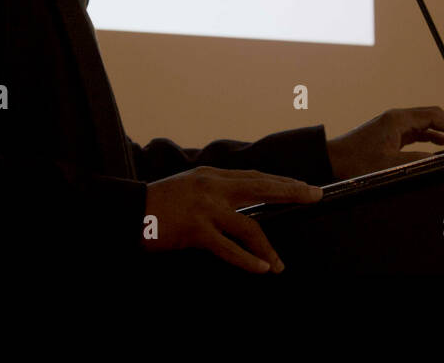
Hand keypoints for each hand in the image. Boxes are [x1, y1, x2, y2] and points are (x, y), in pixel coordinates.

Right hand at [142, 166, 322, 272]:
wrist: (128, 210)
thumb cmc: (159, 203)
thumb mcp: (191, 186)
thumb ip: (215, 191)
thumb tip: (240, 203)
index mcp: (213, 175)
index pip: (256, 176)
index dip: (281, 180)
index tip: (303, 185)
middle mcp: (213, 186)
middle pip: (262, 187)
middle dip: (291, 191)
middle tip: (315, 196)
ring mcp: (206, 208)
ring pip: (249, 225)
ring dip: (268, 246)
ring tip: (280, 264)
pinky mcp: (196, 230)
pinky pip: (228, 248)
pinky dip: (248, 260)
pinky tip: (262, 268)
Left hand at [326, 106, 443, 180]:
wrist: (333, 159)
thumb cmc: (357, 162)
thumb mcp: (390, 165)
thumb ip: (417, 160)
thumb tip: (439, 158)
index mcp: (398, 119)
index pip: (434, 116)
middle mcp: (397, 117)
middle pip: (431, 115)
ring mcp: (392, 124)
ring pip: (424, 122)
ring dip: (441, 130)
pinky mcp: (389, 132)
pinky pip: (415, 130)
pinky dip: (429, 135)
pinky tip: (439, 143)